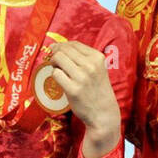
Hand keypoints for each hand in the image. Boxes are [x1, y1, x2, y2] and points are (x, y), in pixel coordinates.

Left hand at [43, 41, 119, 156]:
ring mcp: (82, 77)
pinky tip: (60, 81)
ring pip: (58, 58)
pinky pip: (55, 74)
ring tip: (58, 71)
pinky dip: (54, 76)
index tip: (57, 51)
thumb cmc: (97, 90)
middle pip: (63, 49)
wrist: (104, 114)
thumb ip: (82, 58)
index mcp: (98, 58)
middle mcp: (91, 65)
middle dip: (55, 53)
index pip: (74, 44)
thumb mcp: (97, 69)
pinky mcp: (73, 89)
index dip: (62, 46)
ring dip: (53, 63)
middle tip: (54, 62)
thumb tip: (57, 46)